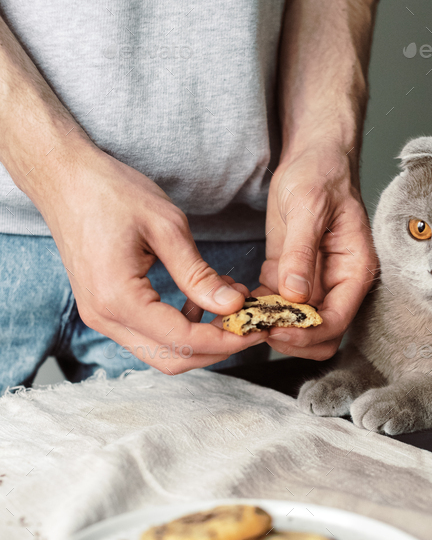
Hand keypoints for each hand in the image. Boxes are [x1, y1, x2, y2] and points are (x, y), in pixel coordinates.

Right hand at [42, 147, 267, 372]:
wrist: (64, 178)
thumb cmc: (110, 192)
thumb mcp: (165, 226)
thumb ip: (198, 274)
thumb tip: (233, 306)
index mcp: (119, 299)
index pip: (183, 341)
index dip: (226, 340)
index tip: (258, 328)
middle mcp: (105, 317)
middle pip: (172, 360)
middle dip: (217, 348)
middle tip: (251, 324)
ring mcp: (101, 317)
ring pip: (161, 353)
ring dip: (200, 339)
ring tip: (229, 304)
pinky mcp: (104, 310)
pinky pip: (148, 336)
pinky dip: (180, 329)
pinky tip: (199, 301)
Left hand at [259, 145, 377, 359]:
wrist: (312, 157)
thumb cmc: (320, 174)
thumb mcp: (308, 207)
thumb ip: (301, 252)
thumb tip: (296, 294)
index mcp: (354, 270)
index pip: (337, 321)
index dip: (307, 333)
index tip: (275, 327)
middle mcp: (338, 284)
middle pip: (321, 336)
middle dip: (291, 338)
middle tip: (256, 325)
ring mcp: (314, 284)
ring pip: (298, 328)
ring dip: (271, 327)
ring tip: (242, 315)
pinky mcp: (290, 277)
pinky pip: (277, 308)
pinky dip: (258, 311)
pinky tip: (237, 300)